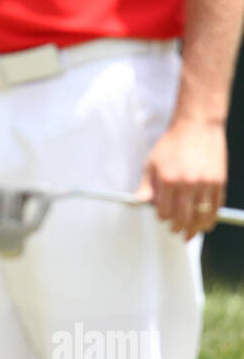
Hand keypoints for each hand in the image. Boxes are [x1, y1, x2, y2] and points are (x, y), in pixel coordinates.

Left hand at [135, 117, 226, 238]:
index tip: (163, 217)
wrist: (197, 125)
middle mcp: (187, 184)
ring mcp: (205, 184)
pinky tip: (205, 222)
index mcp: (168, 180)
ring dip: (196, 229)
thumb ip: (146, 186)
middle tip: (176, 230)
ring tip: (191, 233)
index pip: (164, 212)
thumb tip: (138, 203)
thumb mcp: (152, 163)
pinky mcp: (219, 181)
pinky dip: (211, 218)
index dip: (162, 218)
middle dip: (178, 228)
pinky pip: (216, 208)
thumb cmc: (173, 143)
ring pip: (202, 217)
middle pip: (183, 219)